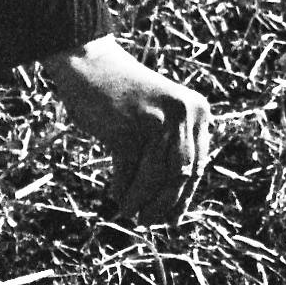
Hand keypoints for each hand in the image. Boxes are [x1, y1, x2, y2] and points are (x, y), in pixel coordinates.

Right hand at [40, 37, 212, 225]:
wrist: (88, 62)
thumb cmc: (121, 93)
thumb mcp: (160, 113)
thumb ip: (172, 144)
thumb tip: (176, 200)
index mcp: (198, 110)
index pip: (198, 164)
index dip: (184, 196)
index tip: (172, 217)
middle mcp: (183, 115)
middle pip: (179, 176)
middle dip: (164, 205)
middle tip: (148, 222)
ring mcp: (156, 122)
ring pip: (155, 179)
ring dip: (140, 202)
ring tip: (129, 212)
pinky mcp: (128, 131)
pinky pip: (130, 173)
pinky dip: (124, 189)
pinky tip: (117, 195)